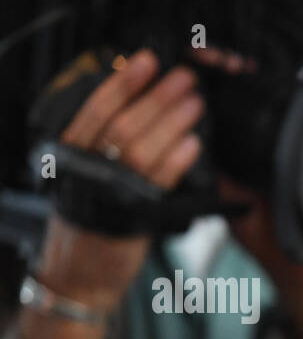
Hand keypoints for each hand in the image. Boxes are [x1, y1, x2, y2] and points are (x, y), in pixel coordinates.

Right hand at [35, 48, 203, 310]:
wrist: (83, 276)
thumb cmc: (91, 225)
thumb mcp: (88, 181)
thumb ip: (105, 150)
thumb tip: (143, 112)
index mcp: (71, 155)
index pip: (95, 110)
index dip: (123, 83)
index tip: (145, 62)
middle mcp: (86, 170)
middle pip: (123, 123)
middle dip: (157, 97)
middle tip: (184, 78)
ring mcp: (108, 193)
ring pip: (141, 147)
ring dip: (173, 121)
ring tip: (195, 103)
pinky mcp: (132, 216)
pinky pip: (158, 181)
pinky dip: (178, 159)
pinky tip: (195, 143)